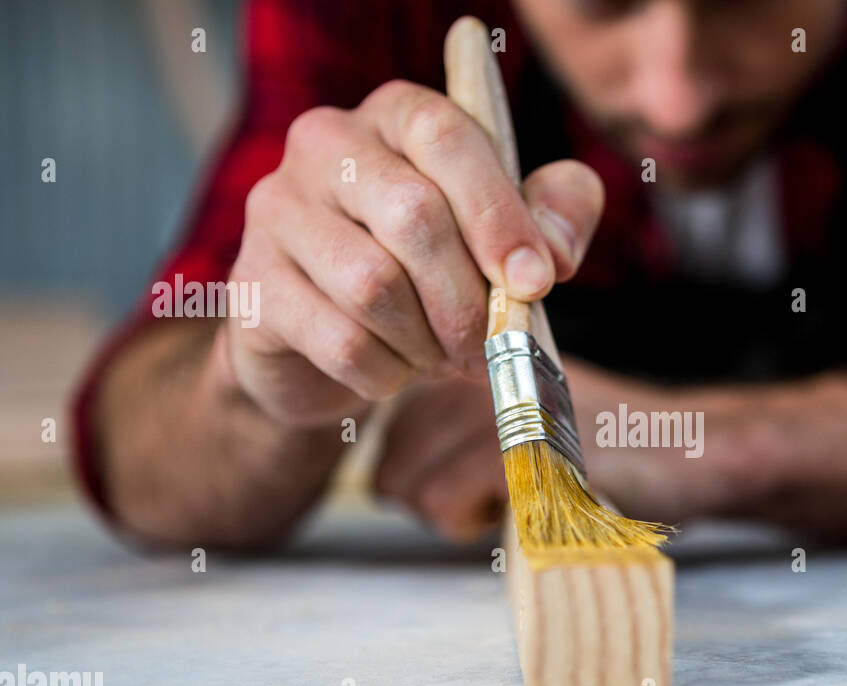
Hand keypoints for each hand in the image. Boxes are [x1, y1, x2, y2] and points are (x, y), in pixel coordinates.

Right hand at [221, 79, 602, 425]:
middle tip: (495, 344)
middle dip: (470, 297)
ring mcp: (278, 211)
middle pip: (414, 214)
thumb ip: (555, 215)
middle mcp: (325, 144)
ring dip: (428, 341)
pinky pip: (342, 341)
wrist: (328, 345)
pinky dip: (387, 372)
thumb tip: (552, 254)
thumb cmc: (433, 274)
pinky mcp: (253, 287)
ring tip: (444, 356)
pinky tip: (396, 370)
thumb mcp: (504, 235)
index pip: (447, 135)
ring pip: (374, 284)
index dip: (499, 213)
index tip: (538, 282)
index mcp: (396, 114)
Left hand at [372, 359, 724, 540]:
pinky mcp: (510, 441)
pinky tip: (528, 505)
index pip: (388, 437)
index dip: (426, 474)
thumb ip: (451, 424)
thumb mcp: (517, 412)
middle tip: (503, 491)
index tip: (484, 474)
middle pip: (387, 466)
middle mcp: (463, 362)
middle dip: (436, 498)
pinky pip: (443, 502)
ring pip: (406, 487)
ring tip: (521, 495)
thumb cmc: (602, 443)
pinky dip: (479, 522)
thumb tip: (386, 474)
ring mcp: (485, 397)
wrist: (687, 444)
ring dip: (457, 513)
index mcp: (461, 353)